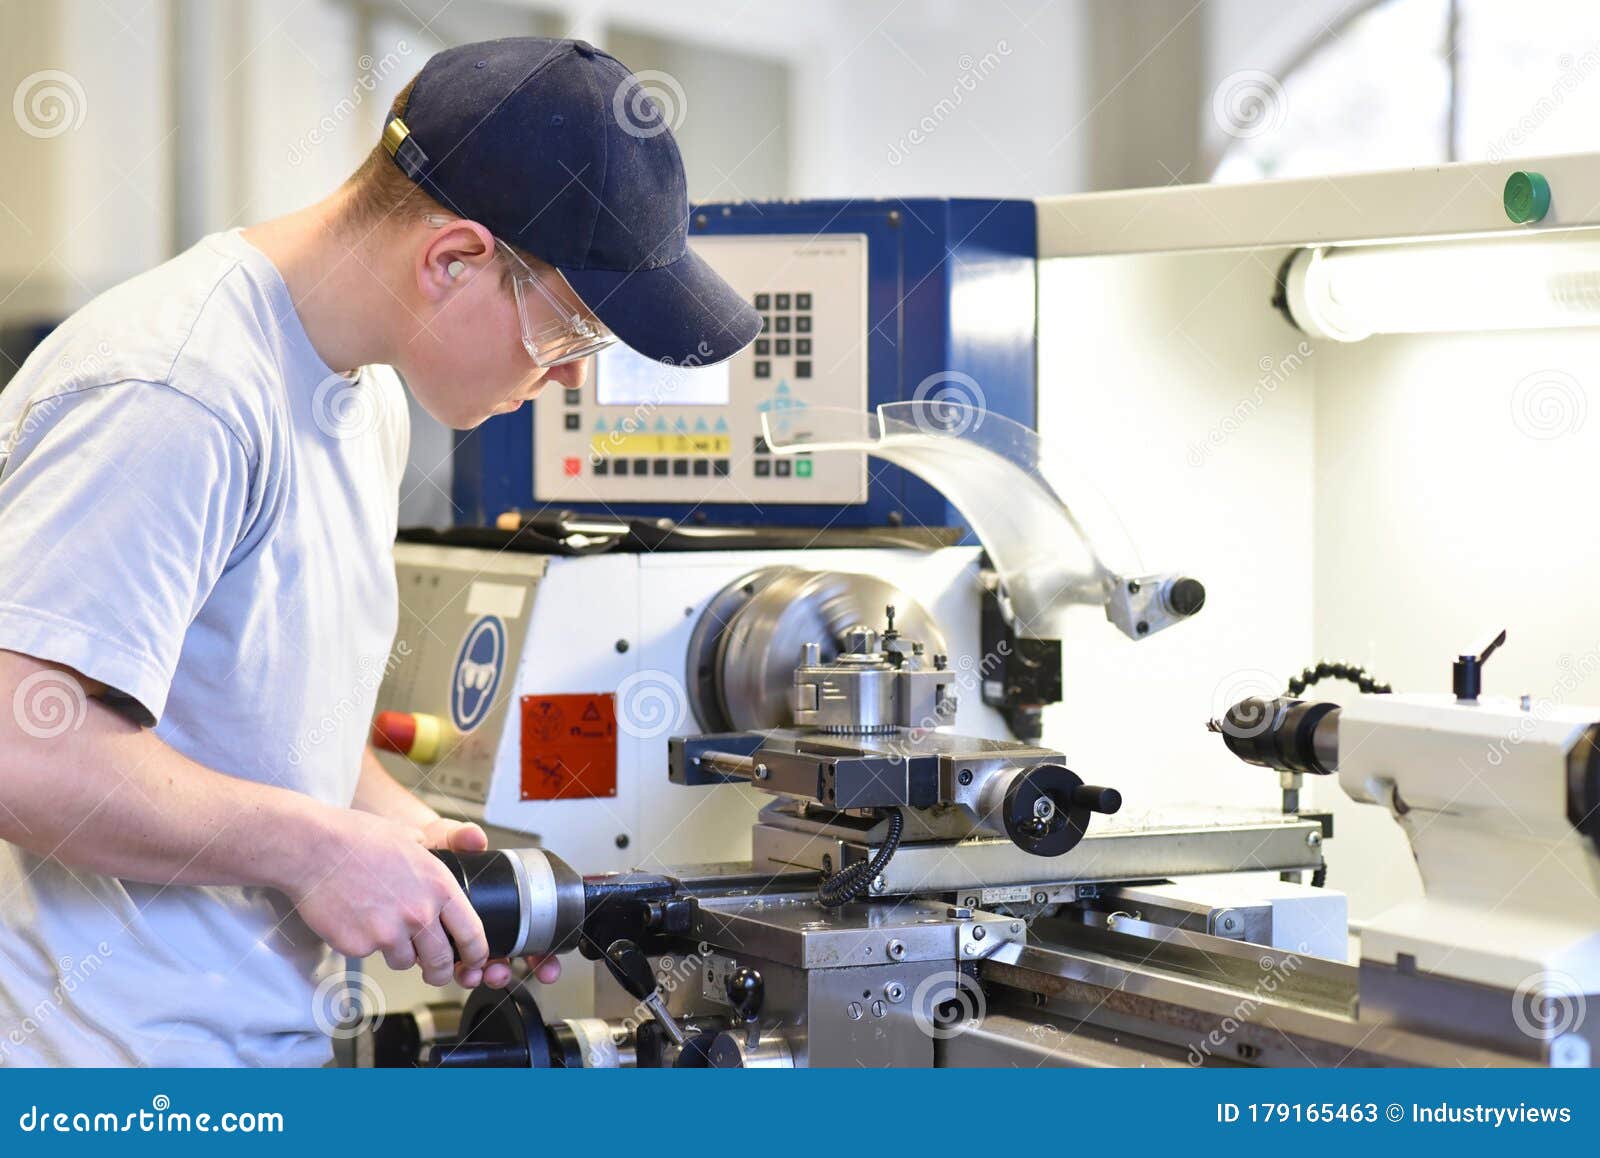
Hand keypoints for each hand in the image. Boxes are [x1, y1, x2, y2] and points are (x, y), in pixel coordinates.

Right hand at [286, 808, 488, 987]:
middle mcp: (419, 913)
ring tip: (380, 922)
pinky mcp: (359, 946)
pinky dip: (365, 944)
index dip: (477, 953)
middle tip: (434, 970)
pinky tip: (355, 918)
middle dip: (440, 971)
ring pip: (405, 962)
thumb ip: (432, 861)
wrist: (313, 848)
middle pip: (441, 962)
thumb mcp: (410, 840)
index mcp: (439, 886)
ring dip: (398, 952)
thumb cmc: (358, 839)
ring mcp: (389, 933)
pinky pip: (370, 954)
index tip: (475, 960)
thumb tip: (442, 868)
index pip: (472, 933)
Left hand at [418, 817, 562, 989]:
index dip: (541, 951)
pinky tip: (453, 970)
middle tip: (501, 972)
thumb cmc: (429, 847)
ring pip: (482, 966)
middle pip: (509, 955)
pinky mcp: (439, 944)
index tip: (546, 965)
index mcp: (495, 897)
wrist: (396, 852)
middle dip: (510, 970)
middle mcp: (483, 920)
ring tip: (474, 974)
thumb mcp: (446, 837)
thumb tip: (474, 838)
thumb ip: (462, 836)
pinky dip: (458, 973)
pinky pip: (454, 967)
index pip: (529, 929)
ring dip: (481, 976)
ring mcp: (461, 936)